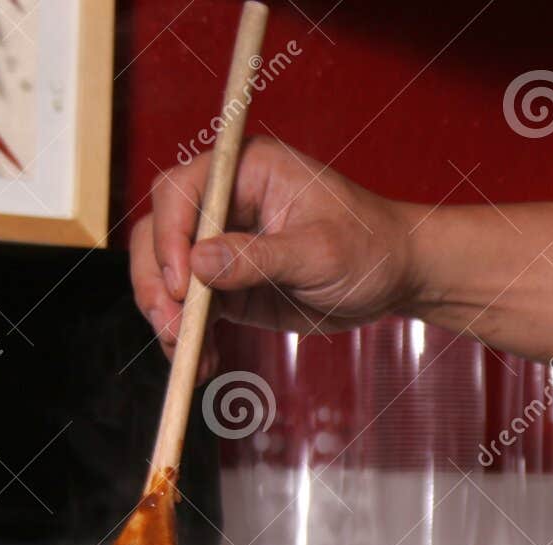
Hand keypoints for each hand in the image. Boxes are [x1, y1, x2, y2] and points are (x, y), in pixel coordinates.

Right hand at [131, 138, 418, 357]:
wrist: (394, 278)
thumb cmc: (369, 249)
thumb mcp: (321, 253)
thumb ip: (260, 257)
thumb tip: (197, 264)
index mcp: (245, 170)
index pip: (181, 191)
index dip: (170, 235)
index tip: (181, 283)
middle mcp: (223, 202)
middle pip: (159, 234)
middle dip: (158, 285)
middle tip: (174, 331)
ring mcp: (220, 244)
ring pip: (166, 275)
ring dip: (168, 318)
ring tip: (188, 359)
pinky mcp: (226, 283)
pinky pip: (191, 309)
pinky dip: (190, 337)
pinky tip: (200, 365)